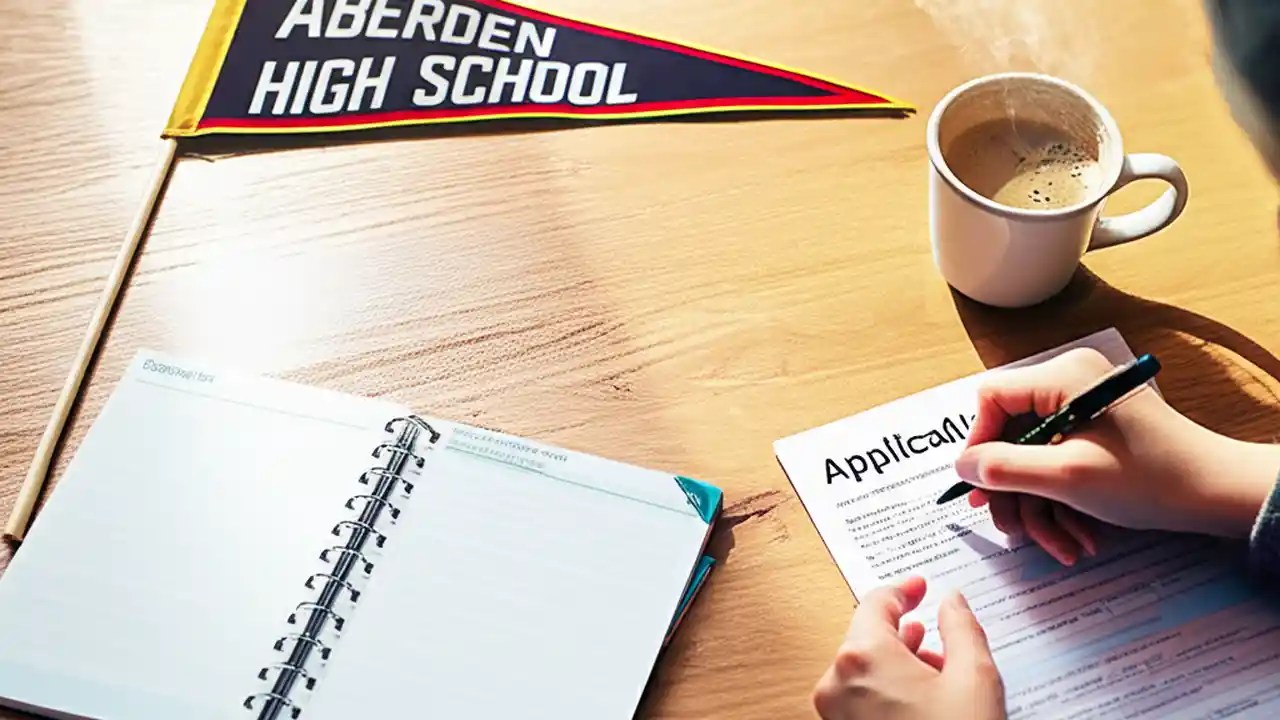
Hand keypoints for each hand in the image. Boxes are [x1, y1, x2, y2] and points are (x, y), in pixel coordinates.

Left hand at [813, 577, 1005, 719]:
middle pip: (867, 637)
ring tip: (937, 669)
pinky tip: (924, 699)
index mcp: (862, 658)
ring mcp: (835, 714)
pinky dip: (888, 688)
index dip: (903, 590)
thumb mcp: (975, 679)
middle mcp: (837, 684)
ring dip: (898, 661)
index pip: (876, 604)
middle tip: (934, 630)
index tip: (921, 586)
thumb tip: (953, 602)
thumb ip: (963, 628)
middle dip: (903, 632)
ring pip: (864, 669)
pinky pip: (861, 698)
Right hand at [956, 347, 1279, 564]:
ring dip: (1039, 504)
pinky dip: (1060, 498)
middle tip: (1010, 527)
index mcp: (1064, 377)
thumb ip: (1005, 468)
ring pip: (1032, 453)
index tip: (980, 486)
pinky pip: (1057, 459)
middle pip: (1010, 432)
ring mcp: (1084, 404)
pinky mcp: (1095, 427)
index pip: (991, 398)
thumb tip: (961, 465)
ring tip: (1058, 543)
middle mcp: (1070, 381)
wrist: (1217, 493)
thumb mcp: (1068, 478)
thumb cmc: (1152, 478)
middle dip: (1012, 488)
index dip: (978, 444)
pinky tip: (1077, 532)